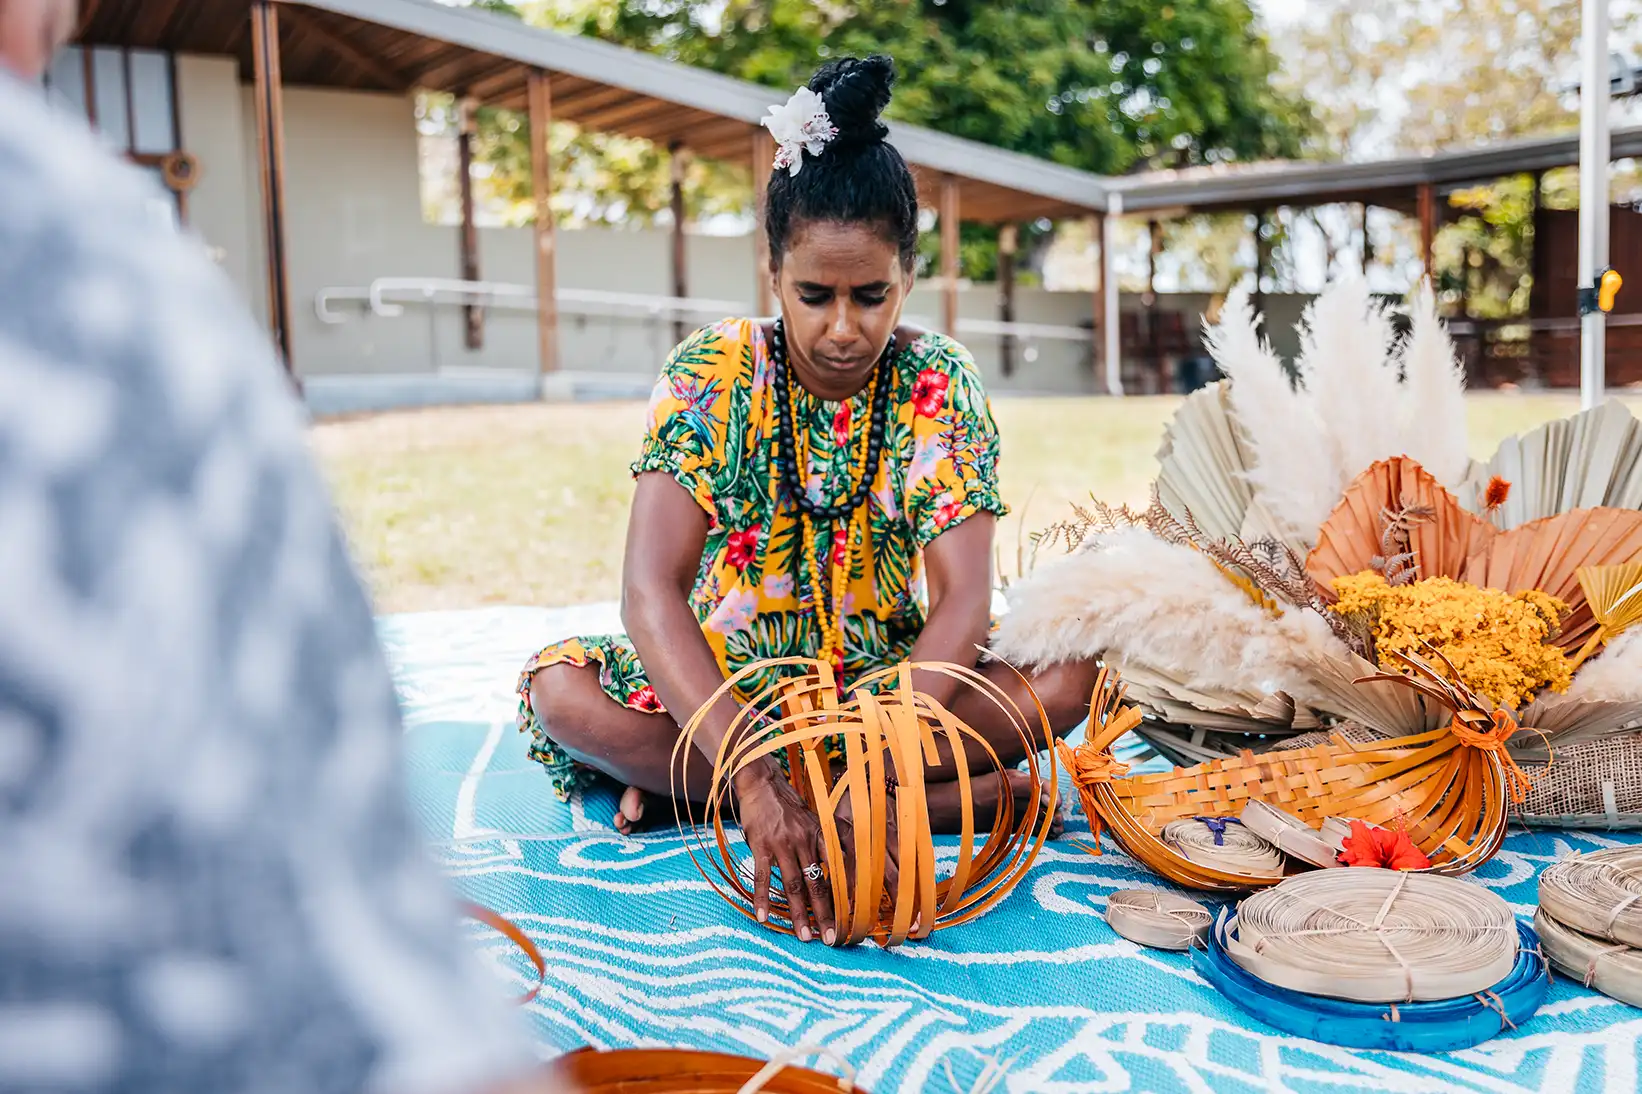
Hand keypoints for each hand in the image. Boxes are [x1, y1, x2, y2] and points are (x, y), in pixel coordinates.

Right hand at [734, 764, 836, 944]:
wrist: (761, 782)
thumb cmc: (787, 806)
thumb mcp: (811, 822)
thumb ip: (821, 846)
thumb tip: (835, 874)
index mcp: (821, 836)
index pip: (839, 870)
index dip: (847, 895)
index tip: (854, 919)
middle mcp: (805, 841)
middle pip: (818, 884)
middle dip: (826, 915)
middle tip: (832, 940)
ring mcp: (782, 843)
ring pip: (793, 885)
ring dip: (799, 914)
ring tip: (804, 937)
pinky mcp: (760, 845)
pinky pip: (761, 877)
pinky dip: (762, 899)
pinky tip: (764, 918)